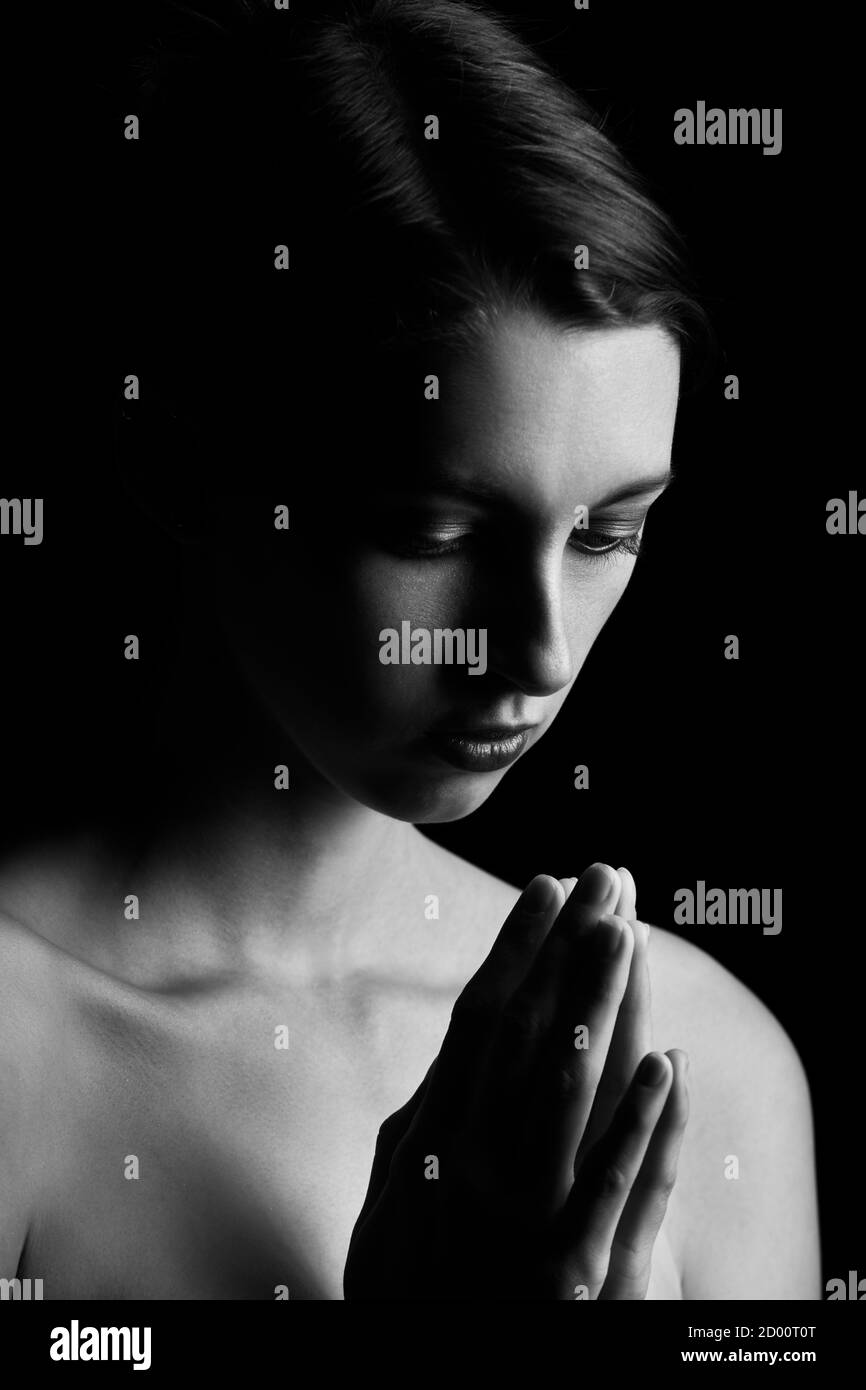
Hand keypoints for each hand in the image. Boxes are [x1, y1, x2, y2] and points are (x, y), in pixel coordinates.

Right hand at [344, 863, 688, 1298]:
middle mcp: (472, 1162)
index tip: (546, 885)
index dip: (517, 948)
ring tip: (629, 930)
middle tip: (604, 875)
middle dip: (568, 948)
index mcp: (431, 1136)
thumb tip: (445, 1062)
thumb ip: (416, 1129)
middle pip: (528, 1031)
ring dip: (600, 1003)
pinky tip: (668, 1060)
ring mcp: (519, 1215)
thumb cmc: (404, 1292)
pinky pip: (611, 1187)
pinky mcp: (563, 1273)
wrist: (416, 1377)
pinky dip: (641, 1123)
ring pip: (568, 1087)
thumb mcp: (388, 1202)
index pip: (479, 1018)